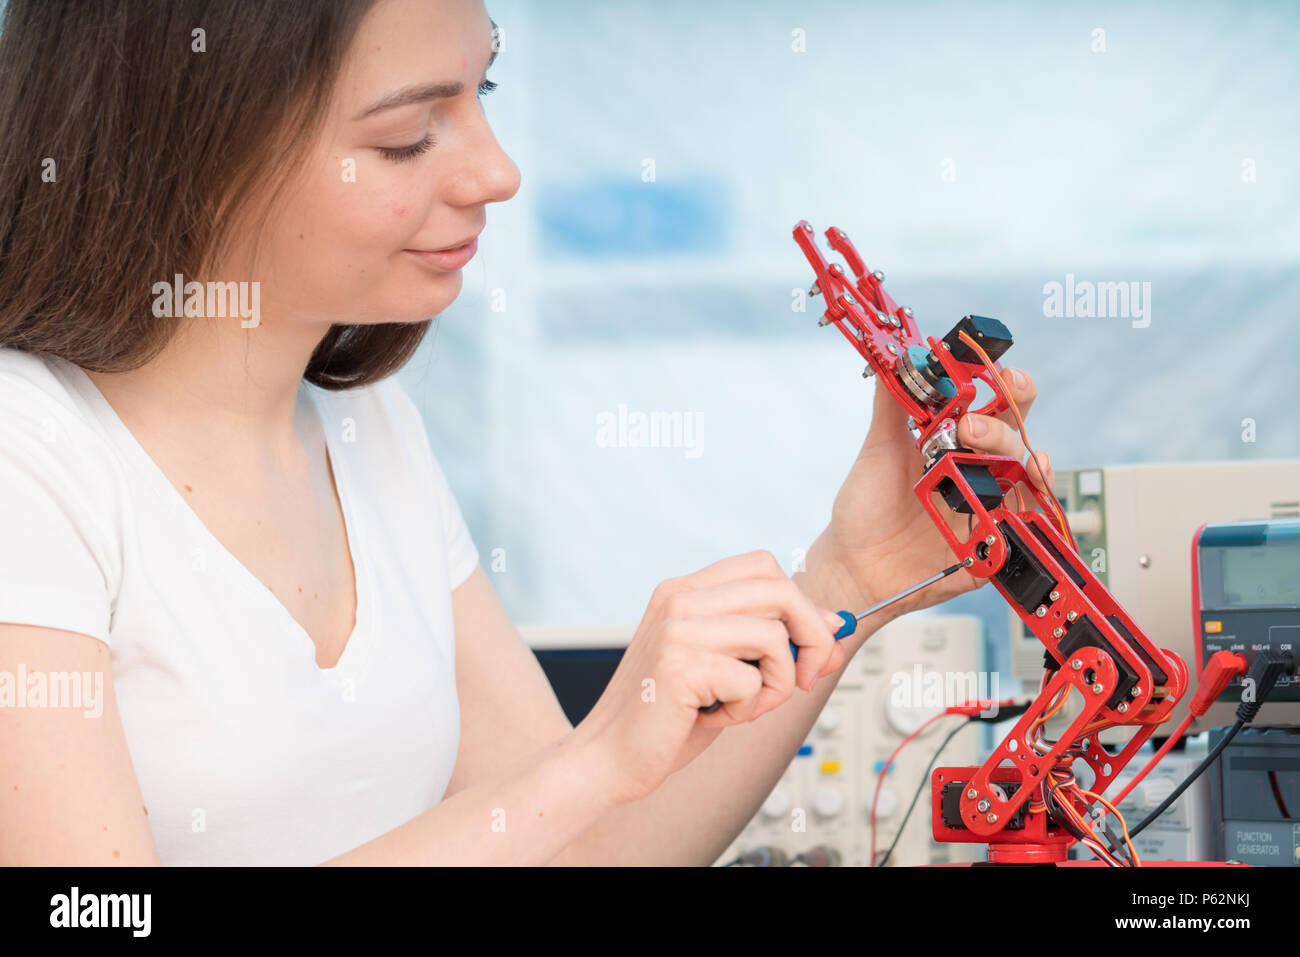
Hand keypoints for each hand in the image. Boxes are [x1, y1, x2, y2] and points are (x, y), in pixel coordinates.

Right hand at [568, 550, 847, 805]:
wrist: (609, 758)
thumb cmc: (669, 717)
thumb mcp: (725, 668)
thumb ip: (770, 643)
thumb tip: (834, 628)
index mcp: (684, 590)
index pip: (763, 566)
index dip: (802, 603)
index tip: (813, 645)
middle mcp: (679, 599)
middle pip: (781, 591)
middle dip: (812, 638)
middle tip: (806, 679)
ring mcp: (677, 628)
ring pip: (774, 637)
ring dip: (777, 684)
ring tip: (745, 706)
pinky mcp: (680, 665)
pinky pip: (752, 680)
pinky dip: (747, 709)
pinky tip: (714, 718)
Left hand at [808, 367, 1055, 620]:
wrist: (854, 565)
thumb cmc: (864, 508)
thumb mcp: (877, 449)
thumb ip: (891, 404)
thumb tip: (893, 356)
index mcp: (953, 444)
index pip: (993, 407)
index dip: (1006, 387)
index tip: (1003, 372)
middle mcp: (976, 472)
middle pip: (1013, 437)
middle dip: (1004, 423)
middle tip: (970, 426)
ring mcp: (986, 506)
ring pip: (1025, 476)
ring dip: (1025, 460)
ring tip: (1006, 456)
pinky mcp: (992, 544)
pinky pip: (1026, 524)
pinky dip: (1035, 506)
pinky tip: (1032, 489)